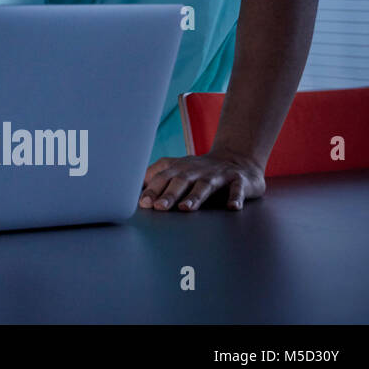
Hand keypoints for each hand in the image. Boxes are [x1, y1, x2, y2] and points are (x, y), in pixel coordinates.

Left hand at [139, 148, 265, 211]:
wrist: (237, 160)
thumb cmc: (198, 171)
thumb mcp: (176, 171)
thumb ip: (155, 178)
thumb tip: (129, 192)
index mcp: (179, 168)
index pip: (162, 178)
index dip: (152, 190)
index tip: (142, 203)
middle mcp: (196, 170)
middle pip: (181, 181)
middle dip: (169, 194)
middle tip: (158, 207)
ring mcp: (218, 175)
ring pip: (205, 185)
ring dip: (195, 197)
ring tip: (186, 208)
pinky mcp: (239, 181)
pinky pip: (237, 189)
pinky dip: (235, 197)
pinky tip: (232, 206)